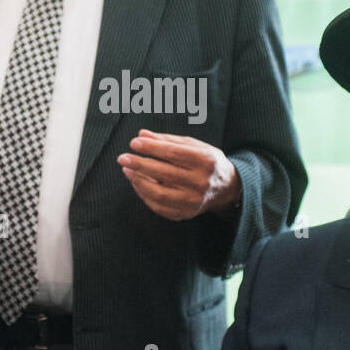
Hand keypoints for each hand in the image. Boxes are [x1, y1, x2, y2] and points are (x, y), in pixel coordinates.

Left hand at [117, 129, 240, 220]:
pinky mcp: (186, 214)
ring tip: (127, 170)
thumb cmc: (206, 162)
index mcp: (206, 161)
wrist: (227, 188)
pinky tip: (137, 183)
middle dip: (139, 164)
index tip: (134, 143)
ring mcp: (193, 201)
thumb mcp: (194, 146)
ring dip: (138, 181)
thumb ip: (168, 140)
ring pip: (159, 193)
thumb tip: (142, 135)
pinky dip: (144, 194)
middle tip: (123, 157)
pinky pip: (159, 206)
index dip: (151, 148)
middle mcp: (201, 182)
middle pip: (164, 173)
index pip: (173, 153)